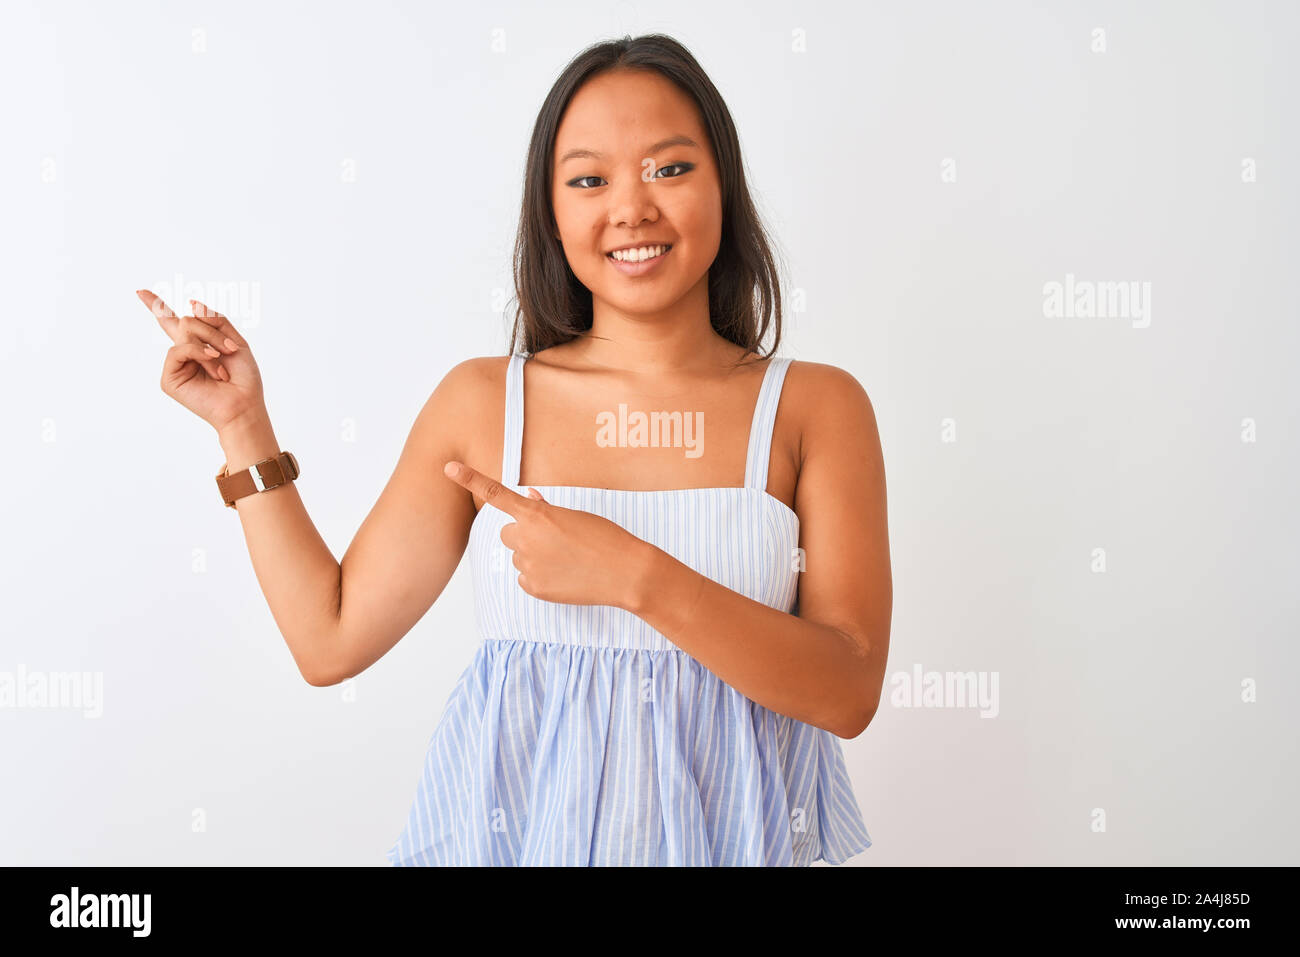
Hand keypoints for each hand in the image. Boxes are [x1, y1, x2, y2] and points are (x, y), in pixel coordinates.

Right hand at [136, 289, 266, 433]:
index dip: (156, 305)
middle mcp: (183, 353)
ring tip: (222, 366)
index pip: (173, 321)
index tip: (140, 291)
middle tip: (230, 350)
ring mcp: (175, 365)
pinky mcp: (169, 378)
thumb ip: (214, 320)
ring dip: (210, 344)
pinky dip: (198, 354)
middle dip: (212, 332)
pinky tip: (213, 368)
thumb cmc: (243, 377)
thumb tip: (191, 303)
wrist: (244, 403)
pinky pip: (177, 350)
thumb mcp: (234, 340)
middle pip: (188, 321)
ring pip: (185, 332)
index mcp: (197, 344)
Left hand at [443, 461, 652, 608]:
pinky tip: (564, 576)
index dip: (470, 478)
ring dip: (534, 556)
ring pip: (518, 557)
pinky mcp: (533, 588)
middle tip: (553, 541)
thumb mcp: (576, 516)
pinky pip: (525, 579)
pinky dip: (540, 577)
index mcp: (537, 514)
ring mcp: (527, 565)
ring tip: (566, 559)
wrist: (624, 572)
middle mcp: (526, 539)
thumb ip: (545, 509)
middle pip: (507, 533)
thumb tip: (528, 497)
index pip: (496, 493)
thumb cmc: (605, 538)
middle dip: (523, 535)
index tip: (448, 467)